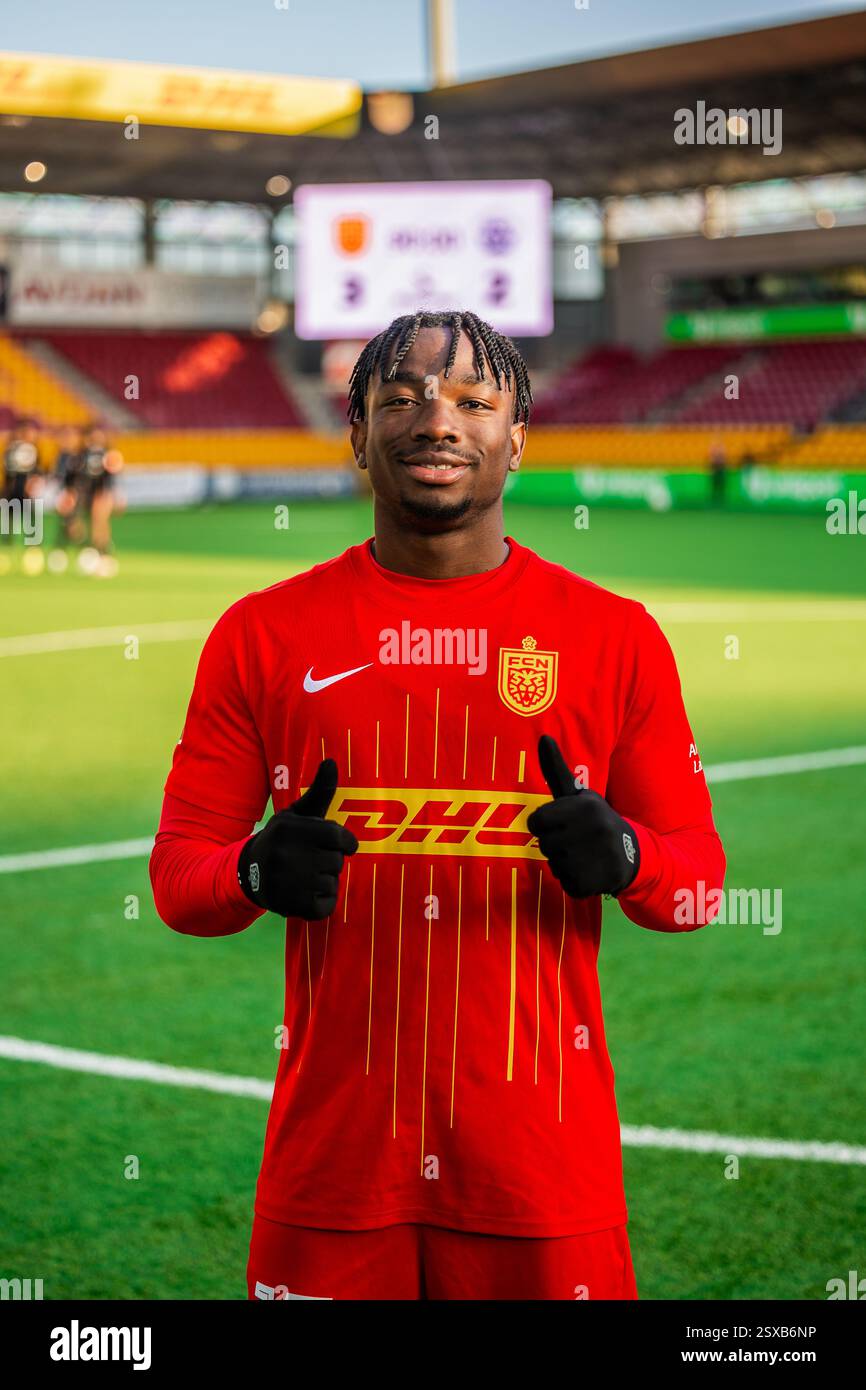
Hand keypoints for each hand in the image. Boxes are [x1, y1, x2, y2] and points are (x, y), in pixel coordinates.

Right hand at [237, 759, 357, 918]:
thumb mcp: (296, 814)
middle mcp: (285, 855)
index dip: (343, 843)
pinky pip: (326, 906)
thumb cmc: (282, 839)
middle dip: (330, 861)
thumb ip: (319, 791)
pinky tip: (304, 892)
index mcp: (289, 829)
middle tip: (309, 860)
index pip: (340, 838)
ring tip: (304, 875)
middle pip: (337, 861)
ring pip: (332, 883)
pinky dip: (321, 902)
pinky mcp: (289, 906)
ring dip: (325, 881)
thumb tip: (332, 760)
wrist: (248, 874)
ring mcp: (285, 883)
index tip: (334, 844)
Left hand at [526, 735, 639, 898]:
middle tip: (578, 841)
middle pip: (543, 843)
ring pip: (552, 864)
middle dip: (555, 843)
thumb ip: (557, 769)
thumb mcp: (580, 795)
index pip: (536, 821)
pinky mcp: (592, 884)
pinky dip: (573, 880)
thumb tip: (543, 736)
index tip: (564, 823)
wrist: (633, 855)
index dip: (545, 824)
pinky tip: (590, 871)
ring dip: (563, 862)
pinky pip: (564, 882)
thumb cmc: (596, 820)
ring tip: (585, 855)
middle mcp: (591, 831)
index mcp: (585, 806)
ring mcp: (594, 859)